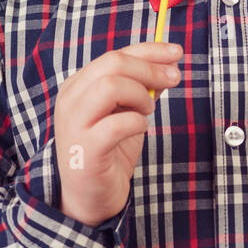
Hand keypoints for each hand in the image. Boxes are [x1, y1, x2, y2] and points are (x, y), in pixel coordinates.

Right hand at [53, 39, 182, 227]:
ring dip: (139, 95)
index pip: (114, 54)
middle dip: (150, 68)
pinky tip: (140, 129)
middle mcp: (70, 101)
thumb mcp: (127, 111)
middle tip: (175, 79)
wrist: (90, 197)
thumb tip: (168, 63)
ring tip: (147, 111)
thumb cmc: (110, 151)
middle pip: (112, 63)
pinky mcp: (84, 150)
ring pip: (109, 86)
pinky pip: (116, 124)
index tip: (177, 52)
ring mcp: (73, 125)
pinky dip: (137, 123)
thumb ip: (142, 87)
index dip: (150, 50)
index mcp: (78, 86)